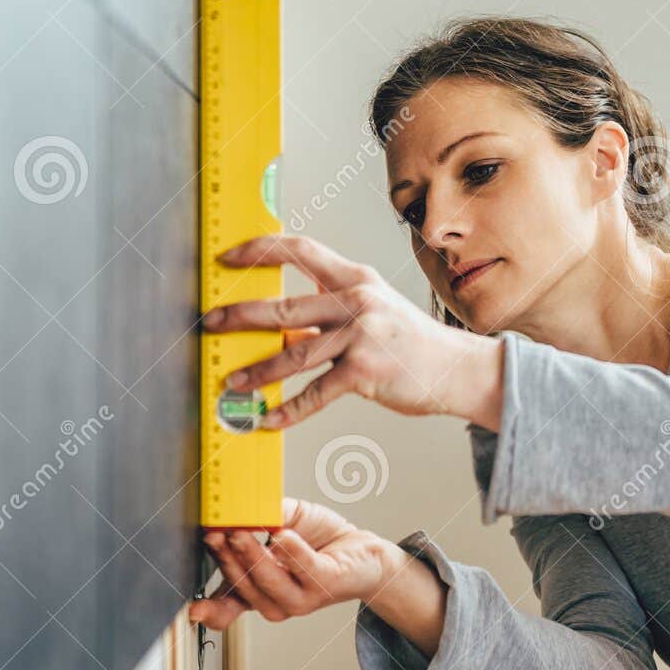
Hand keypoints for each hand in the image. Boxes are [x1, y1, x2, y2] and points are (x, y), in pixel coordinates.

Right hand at [189, 497, 391, 627]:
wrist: (360, 550)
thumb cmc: (316, 540)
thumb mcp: (278, 524)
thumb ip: (256, 518)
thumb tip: (234, 507)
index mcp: (256, 589)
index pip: (227, 607)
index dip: (209, 611)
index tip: (192, 610)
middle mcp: (275, 600)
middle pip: (243, 585)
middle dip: (227, 558)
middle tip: (216, 533)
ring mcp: (300, 598)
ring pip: (269, 582)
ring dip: (253, 555)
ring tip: (242, 531)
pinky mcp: (325, 585)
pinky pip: (305, 571)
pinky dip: (292, 552)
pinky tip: (283, 536)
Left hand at [203, 233, 501, 430]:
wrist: (457, 369)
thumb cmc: (411, 343)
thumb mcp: (374, 310)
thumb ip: (331, 312)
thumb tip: (281, 328)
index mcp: (356, 278)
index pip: (299, 250)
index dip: (260, 250)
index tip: (229, 257)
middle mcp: (357, 301)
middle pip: (284, 305)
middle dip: (240, 316)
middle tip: (211, 323)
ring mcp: (361, 336)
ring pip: (293, 354)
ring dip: (257, 371)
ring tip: (233, 381)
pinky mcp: (365, 372)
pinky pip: (316, 393)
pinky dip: (288, 410)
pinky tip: (268, 419)